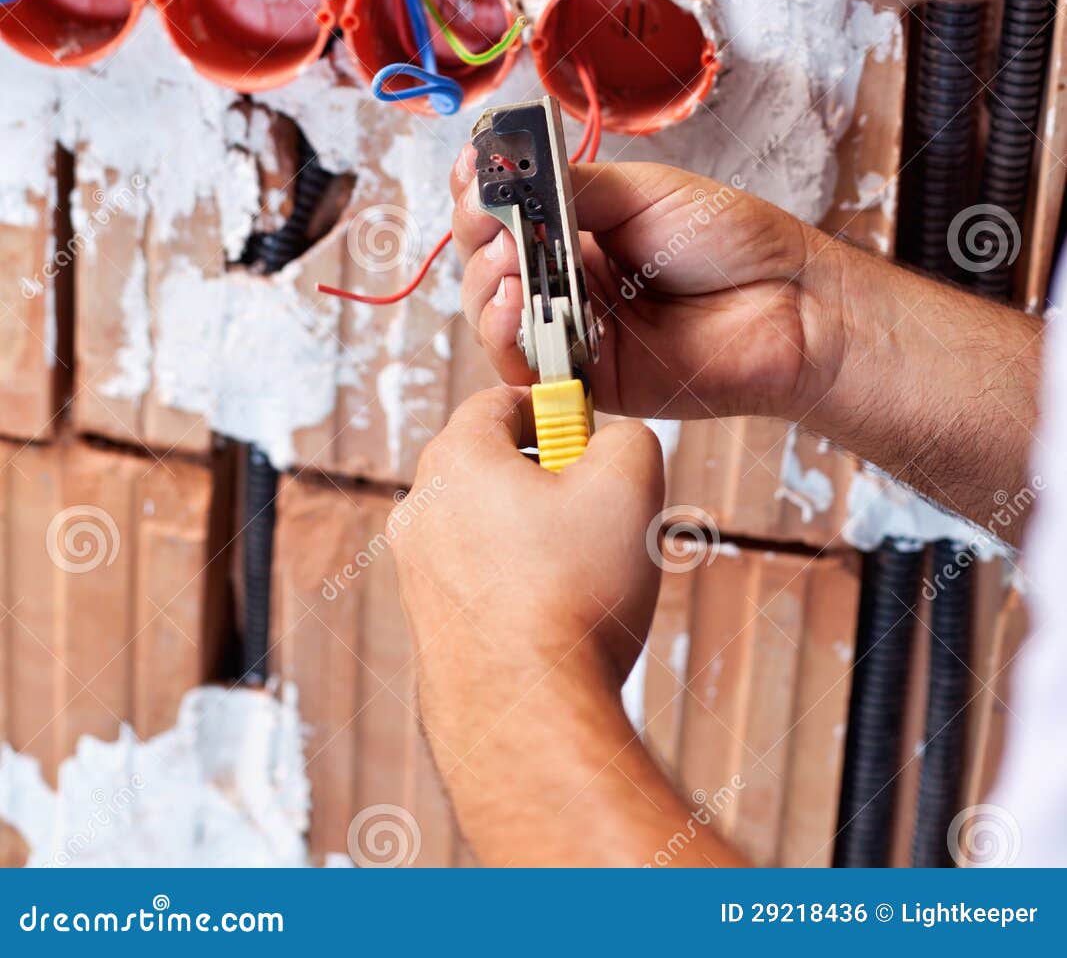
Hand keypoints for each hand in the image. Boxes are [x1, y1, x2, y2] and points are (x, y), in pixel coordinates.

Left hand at [391, 385, 663, 766]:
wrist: (526, 716)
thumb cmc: (574, 596)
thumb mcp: (630, 485)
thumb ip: (626, 436)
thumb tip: (615, 442)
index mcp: (455, 458)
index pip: (500, 401)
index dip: (555, 411)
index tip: (589, 440)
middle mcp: (418, 508)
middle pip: (490, 463)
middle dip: (547, 476)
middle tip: (598, 508)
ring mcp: (414, 571)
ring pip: (484, 523)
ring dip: (533, 532)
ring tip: (585, 571)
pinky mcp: (425, 625)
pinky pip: (476, 578)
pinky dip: (515, 583)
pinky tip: (557, 616)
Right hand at [451, 149, 843, 428]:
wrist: (791, 301)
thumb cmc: (729, 239)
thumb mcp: (643, 191)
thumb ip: (572, 188)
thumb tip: (510, 175)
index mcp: (579, 229)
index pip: (505, 211)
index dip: (478, 192)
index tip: (470, 168)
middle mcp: (569, 281)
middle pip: (488, 264)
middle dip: (477, 236)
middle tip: (489, 217)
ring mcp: (576, 331)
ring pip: (495, 316)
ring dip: (485, 285)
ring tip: (506, 261)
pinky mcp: (590, 379)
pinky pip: (528, 367)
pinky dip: (506, 338)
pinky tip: (511, 306)